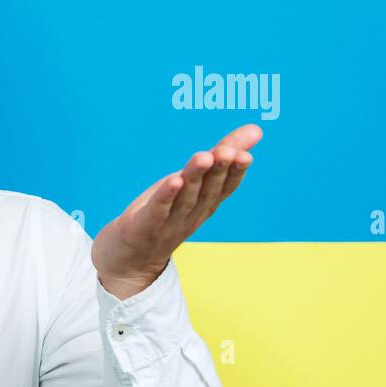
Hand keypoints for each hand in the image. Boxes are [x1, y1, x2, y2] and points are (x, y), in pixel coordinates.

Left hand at [91, 123, 260, 299]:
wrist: (129, 258)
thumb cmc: (165, 211)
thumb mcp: (193, 182)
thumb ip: (221, 155)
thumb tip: (256, 129)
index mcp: (205, 203)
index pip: (225, 187)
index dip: (236, 171)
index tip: (246, 154)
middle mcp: (192, 214)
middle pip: (208, 190)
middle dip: (219, 170)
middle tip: (229, 151)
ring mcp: (169, 223)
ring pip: (185, 198)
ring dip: (195, 177)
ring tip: (204, 157)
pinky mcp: (145, 227)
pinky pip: (157, 210)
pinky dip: (166, 196)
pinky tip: (173, 180)